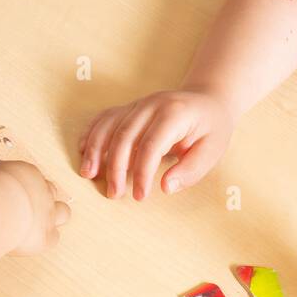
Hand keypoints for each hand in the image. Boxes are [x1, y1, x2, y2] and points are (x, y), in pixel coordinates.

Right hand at [0, 161, 70, 254]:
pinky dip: (44, 240)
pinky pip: (53, 238)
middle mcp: (42, 191)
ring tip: (34, 226)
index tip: (16, 195)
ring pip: (63, 212)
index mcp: (27, 173)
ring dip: (52, 218)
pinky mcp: (47, 235)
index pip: (34, 178)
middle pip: (52, 191)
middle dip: (43, 199)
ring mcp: (48, 213)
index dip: (26, 188)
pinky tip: (29, 242)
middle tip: (28, 209)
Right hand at [78, 89, 232, 199]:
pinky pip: (105, 117)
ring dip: (96, 150)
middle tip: (114, 194)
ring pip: (109, 124)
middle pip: (125, 135)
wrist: (208, 100)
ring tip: (88, 174)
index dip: (142, 173)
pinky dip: (92, 133)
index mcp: (175, 114)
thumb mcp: (213, 150)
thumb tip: (166, 187)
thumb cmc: (211, 128)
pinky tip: (83, 150)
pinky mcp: (129, 108)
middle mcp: (152, 104)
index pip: (152, 145)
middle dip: (115, 167)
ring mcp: (138, 103)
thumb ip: (192, 169)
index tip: (140, 197)